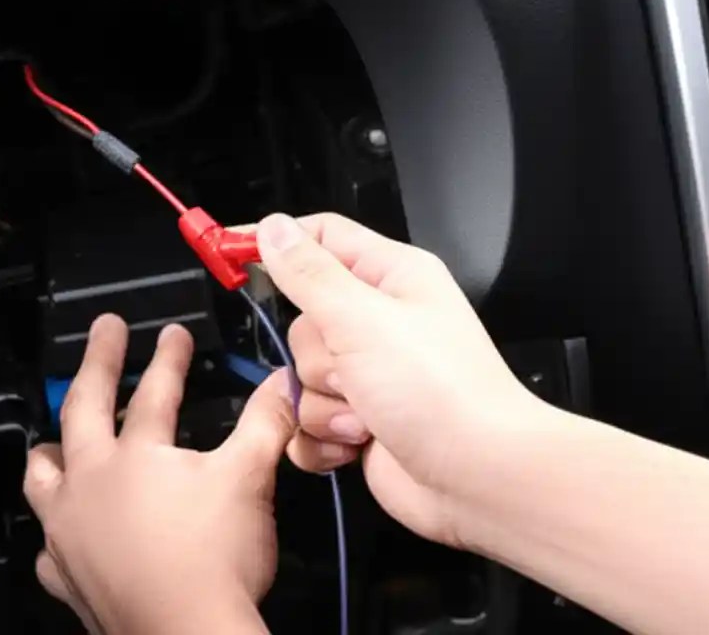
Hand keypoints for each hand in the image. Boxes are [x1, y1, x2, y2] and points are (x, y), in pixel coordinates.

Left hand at [23, 315, 292, 634]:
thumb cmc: (215, 561)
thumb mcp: (248, 479)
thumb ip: (264, 423)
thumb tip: (282, 382)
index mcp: (133, 456)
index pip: (153, 393)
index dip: (168, 359)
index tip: (173, 335)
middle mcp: (89, 485)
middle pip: (83, 411)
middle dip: (96, 364)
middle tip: (104, 331)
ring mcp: (69, 531)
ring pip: (43, 477)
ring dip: (53, 450)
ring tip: (56, 438)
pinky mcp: (67, 576)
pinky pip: (48, 548)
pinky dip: (54, 534)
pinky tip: (64, 533)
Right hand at [254, 213, 550, 548]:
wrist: (479, 479)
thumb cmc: (443, 392)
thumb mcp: (363, 317)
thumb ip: (308, 273)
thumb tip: (273, 229)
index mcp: (391, 278)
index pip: (320, 238)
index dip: (274, 243)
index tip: (229, 254)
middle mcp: (381, 324)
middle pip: (301, 322)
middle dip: (315, 358)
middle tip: (353, 370)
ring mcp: (371, 378)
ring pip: (301, 379)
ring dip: (324, 405)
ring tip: (367, 415)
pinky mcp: (360, 425)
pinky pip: (306, 425)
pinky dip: (323, 441)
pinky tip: (357, 444)